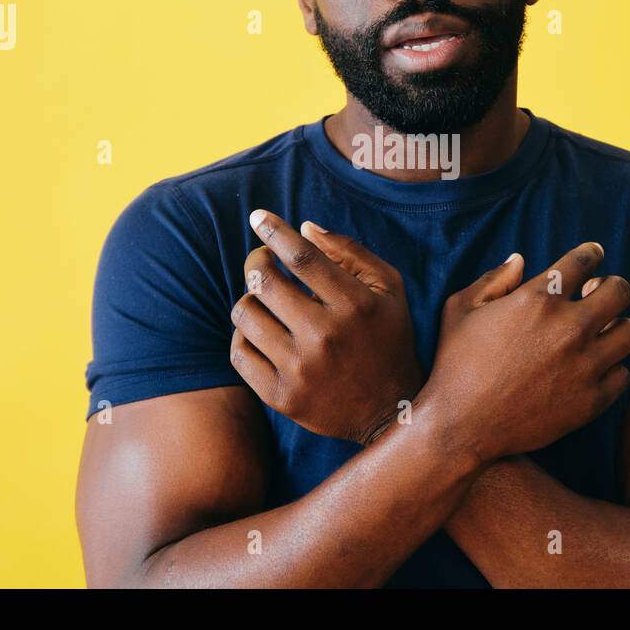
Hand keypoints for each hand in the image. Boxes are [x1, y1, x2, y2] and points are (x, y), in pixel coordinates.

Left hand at [229, 210, 422, 445]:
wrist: (390, 412)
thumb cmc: (388, 339)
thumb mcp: (389, 289)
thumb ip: (350, 252)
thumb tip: (303, 228)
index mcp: (355, 305)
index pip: (303, 257)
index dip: (275, 231)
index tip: (259, 217)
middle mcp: (325, 336)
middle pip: (266, 282)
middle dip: (257, 261)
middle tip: (262, 260)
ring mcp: (300, 370)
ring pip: (246, 314)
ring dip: (249, 298)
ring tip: (264, 299)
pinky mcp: (281, 397)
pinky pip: (239, 352)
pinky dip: (243, 334)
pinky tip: (259, 329)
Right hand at [422, 243, 629, 462]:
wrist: (461, 425)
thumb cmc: (456, 363)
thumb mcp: (460, 309)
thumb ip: (493, 279)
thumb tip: (520, 260)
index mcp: (538, 298)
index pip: (585, 260)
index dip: (591, 253)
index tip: (592, 256)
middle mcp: (569, 328)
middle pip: (621, 291)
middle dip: (613, 287)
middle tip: (601, 295)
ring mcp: (585, 365)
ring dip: (618, 327)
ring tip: (603, 332)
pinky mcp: (592, 400)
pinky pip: (623, 374)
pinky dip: (612, 368)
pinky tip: (594, 368)